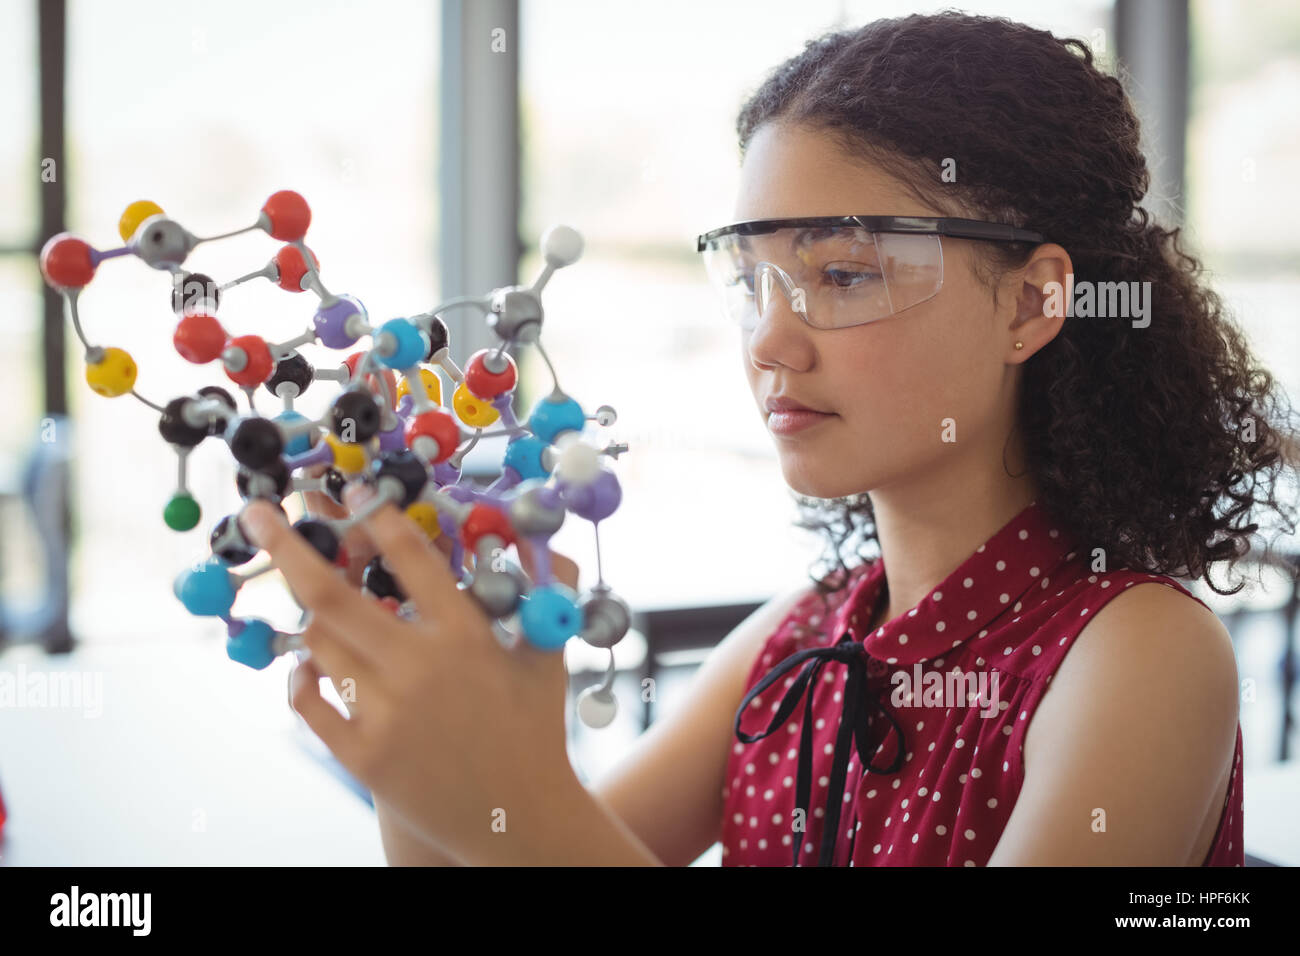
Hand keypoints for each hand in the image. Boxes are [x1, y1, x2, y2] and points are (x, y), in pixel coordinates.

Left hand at [241, 490, 581, 864]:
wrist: (520, 817)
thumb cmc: (536, 728)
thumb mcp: (546, 653)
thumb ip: (542, 591)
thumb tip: (537, 537)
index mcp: (466, 636)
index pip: (409, 558)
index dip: (374, 517)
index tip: (351, 492)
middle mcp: (420, 669)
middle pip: (331, 595)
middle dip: (288, 546)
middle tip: (259, 513)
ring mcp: (386, 715)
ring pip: (319, 646)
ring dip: (309, 618)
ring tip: (315, 605)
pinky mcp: (363, 756)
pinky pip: (311, 702)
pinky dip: (301, 678)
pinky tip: (309, 666)